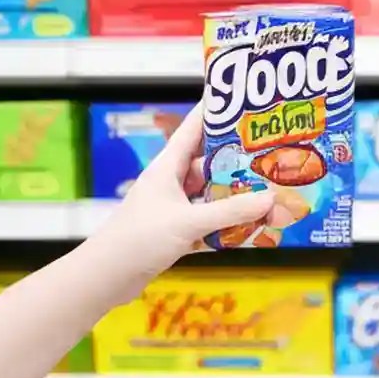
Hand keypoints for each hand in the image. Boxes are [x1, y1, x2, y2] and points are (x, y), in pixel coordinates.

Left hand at [88, 103, 273, 301]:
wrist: (107, 276)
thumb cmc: (140, 239)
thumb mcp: (189, 222)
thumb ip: (230, 211)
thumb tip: (271, 198)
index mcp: (166, 168)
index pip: (192, 130)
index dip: (213, 113)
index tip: (239, 101)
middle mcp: (170, 183)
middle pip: (207, 164)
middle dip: (235, 161)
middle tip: (268, 153)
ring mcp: (172, 209)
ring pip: (209, 195)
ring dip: (234, 196)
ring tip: (267, 191)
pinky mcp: (175, 232)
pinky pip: (207, 221)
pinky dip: (226, 224)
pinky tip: (250, 227)